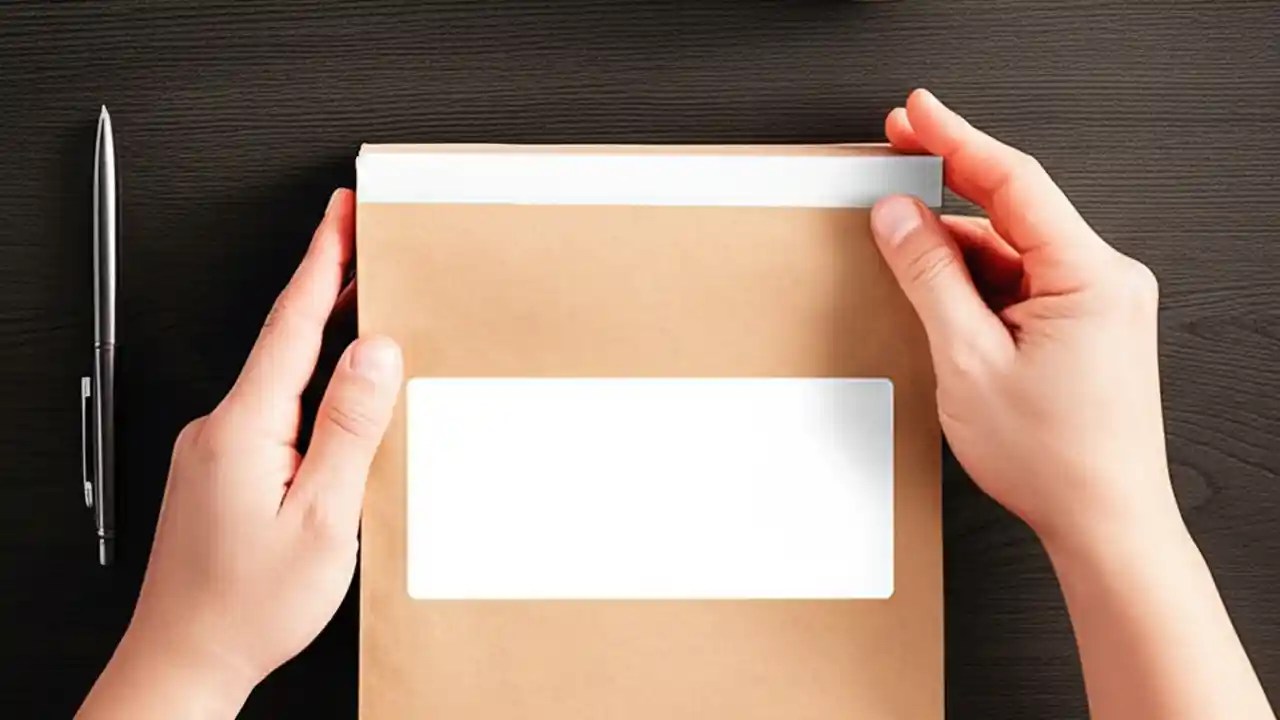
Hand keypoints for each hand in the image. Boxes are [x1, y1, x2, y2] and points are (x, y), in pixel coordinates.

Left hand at [79, 189, 402, 717]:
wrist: (187, 658)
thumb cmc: (251, 604)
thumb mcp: (321, 517)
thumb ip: (348, 428)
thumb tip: (374, 352)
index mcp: (245, 427)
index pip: (292, 322)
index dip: (323, 260)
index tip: (342, 213)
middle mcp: (220, 427)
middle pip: (285, 338)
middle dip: (328, 284)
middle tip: (367, 241)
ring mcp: (214, 447)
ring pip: (279, 374)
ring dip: (322, 337)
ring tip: (366, 307)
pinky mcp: (218, 469)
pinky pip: (270, 407)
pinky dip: (307, 385)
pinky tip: (335, 394)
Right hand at [869, 90, 1273, 719]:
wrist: (1104, 522)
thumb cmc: (1053, 457)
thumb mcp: (968, 359)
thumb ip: (930, 276)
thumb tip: (899, 217)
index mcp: (1090, 276)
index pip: (1014, 181)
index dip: (956, 138)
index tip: (916, 112)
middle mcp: (1106, 280)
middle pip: (1011, 214)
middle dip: (946, 194)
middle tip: (892, 164)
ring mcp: (1099, 303)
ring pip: (1011, 253)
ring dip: (955, 254)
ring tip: (902, 264)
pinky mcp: (1087, 326)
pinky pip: (1022, 284)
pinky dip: (977, 286)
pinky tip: (939, 298)